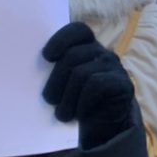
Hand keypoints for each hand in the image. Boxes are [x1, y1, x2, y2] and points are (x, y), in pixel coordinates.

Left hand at [42, 23, 136, 149]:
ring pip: (81, 74)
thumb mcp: (64, 83)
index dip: (61, 39)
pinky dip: (82, 103)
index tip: (47, 57)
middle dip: (56, 81)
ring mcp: (114, 67)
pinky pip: (95, 86)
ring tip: (63, 114)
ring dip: (67, 99)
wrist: (103, 125)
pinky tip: (80, 114)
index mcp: (87, 48)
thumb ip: (57, 68)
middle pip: (72, 56)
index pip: (78, 30)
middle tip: (50, 101)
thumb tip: (33, 66)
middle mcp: (103, 53)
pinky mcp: (123, 83)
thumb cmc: (77, 101)